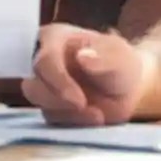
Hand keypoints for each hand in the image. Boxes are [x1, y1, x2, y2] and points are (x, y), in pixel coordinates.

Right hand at [21, 24, 147, 125]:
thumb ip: (103, 57)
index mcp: (55, 38)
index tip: (80, 100)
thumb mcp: (120, 57)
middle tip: (85, 107)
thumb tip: (82, 57)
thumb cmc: (120, 62)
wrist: (127, 87)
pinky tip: (94, 118)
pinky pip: (51, 119)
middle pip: (33, 86)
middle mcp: (44, 62)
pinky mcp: (49, 106)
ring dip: (66, 114)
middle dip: (57, 101)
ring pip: (39, 105)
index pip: (45, 60)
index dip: (59, 82)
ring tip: (98, 115)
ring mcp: (44, 85)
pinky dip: (72, 122)